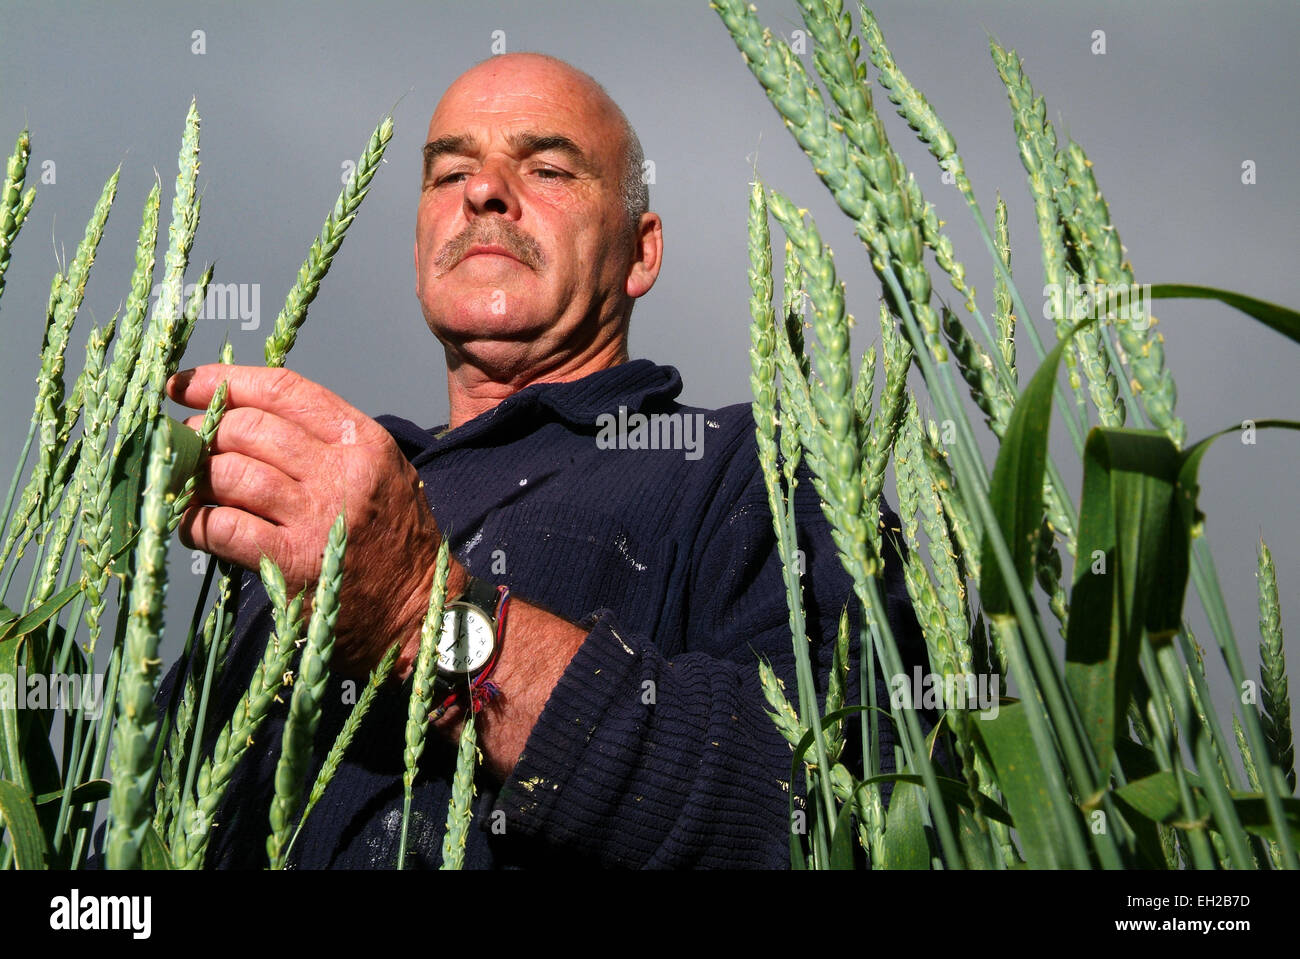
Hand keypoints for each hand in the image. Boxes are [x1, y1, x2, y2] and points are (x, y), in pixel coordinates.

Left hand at [167, 365, 464, 678]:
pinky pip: (222, 527)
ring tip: (189, 485)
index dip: (225, 382)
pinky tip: (195, 525)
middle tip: (187, 446)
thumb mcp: (379, 472)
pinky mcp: (292, 562)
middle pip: (247, 428)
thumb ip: (323, 442)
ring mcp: (316, 517)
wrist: (417, 610)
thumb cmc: (394, 540)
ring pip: (230, 473)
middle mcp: (341, 472)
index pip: (284, 391)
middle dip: (203, 433)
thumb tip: (238, 420)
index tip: (184, 386)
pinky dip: (196, 523)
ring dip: (195, 477)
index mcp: (362, 441)